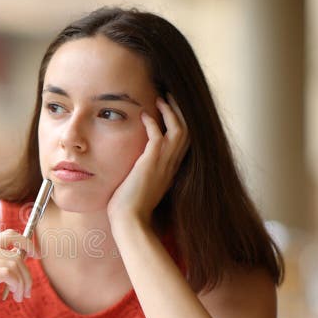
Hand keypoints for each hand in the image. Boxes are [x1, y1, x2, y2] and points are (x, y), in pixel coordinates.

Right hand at [0, 229, 35, 317]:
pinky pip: (6, 273)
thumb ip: (1, 265)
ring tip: (20, 296)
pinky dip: (16, 284)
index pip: (9, 234)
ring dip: (23, 283)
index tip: (37, 256)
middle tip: (27, 291)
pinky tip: (14, 296)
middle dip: (27, 273)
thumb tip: (25, 254)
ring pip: (13, 264)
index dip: (26, 242)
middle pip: (14, 253)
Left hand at [108, 94, 188, 228]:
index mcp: (171, 170)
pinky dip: (153, 123)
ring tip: (160, 98)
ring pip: (179, 130)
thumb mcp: (141, 185)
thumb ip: (143, 173)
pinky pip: (158, 136)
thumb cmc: (130, 208)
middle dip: (180, 111)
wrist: (130, 220)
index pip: (183, 142)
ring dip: (170, 112)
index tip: (169, 111)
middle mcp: (172, 165)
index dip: (179, 123)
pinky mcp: (152, 163)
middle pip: (187, 131)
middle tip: (168, 96)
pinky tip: (143, 115)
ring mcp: (164, 164)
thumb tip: (135, 167)